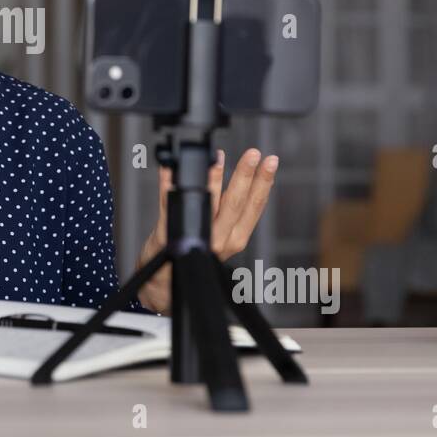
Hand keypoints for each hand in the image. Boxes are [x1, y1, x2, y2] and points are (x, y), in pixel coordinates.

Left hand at [136, 149, 278, 314]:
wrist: (165, 283)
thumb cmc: (194, 254)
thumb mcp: (220, 235)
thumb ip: (230, 211)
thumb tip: (243, 176)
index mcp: (235, 237)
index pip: (254, 207)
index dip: (264, 183)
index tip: (270, 162)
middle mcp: (219, 240)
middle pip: (235, 203)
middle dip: (246, 176)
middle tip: (253, 154)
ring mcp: (195, 238)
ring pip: (207, 204)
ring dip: (213, 179)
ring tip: (217, 158)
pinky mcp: (168, 236)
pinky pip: (170, 206)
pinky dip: (168, 185)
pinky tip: (170, 169)